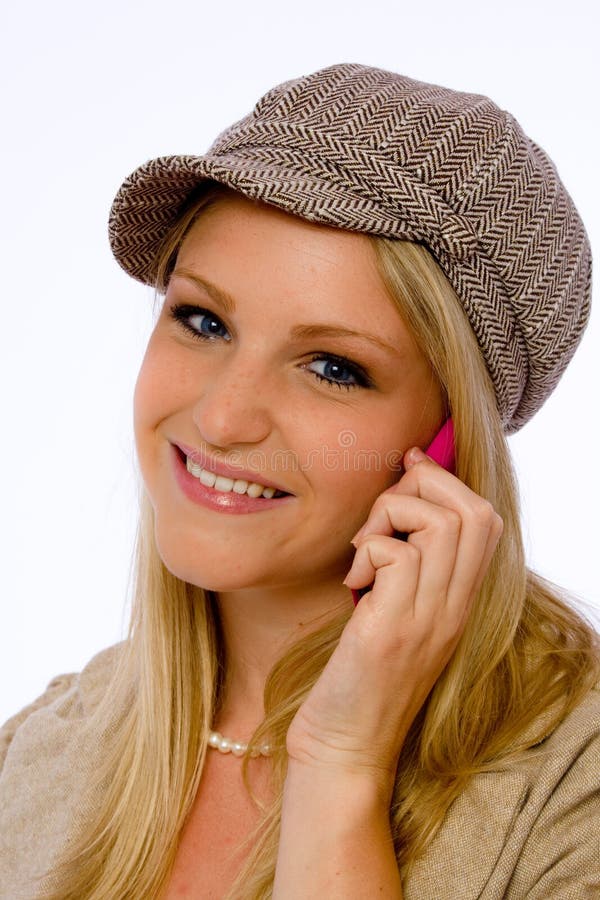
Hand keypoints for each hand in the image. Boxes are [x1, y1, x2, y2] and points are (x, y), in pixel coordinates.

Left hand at [285, 446, 503, 797]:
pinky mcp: (392, 630)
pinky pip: (395, 556)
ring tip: (362, 551)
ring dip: (387, 515)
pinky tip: (352, 583)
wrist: (346, 746)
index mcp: (457, 601)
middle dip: (421, 487)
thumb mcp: (395, 613)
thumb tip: (396, 505)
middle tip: (380, 516)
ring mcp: (428, 620)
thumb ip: (407, 567)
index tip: (407, 470)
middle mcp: (453, 608)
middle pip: (471, 510)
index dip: (447, 481)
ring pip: (437, 523)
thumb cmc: (360, 673)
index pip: (486, 519)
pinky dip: (367, 550)